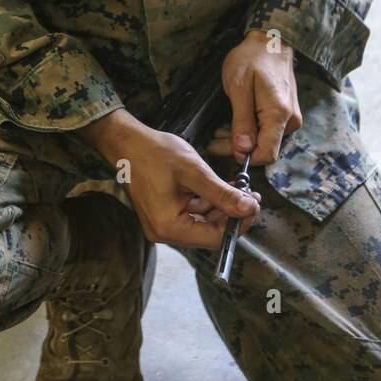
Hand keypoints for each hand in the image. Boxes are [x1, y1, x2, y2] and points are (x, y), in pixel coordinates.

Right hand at [75, 109, 260, 248]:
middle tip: (249, 194)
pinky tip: (218, 187)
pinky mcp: (164, 214)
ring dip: (221, 207)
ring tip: (237, 187)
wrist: (127, 142)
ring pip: (203, 223)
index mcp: (169, 227)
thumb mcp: (194, 171)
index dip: (238, 223)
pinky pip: (192, 214)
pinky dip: (207, 203)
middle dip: (231, 214)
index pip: (214, 238)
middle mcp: (164, 232)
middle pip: (209, 232)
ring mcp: (163, 224)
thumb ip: (222, 193)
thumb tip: (249, 209)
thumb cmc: (154, 153)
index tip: (254, 204)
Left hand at [204, 31, 302, 166]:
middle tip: (213, 136)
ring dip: (242, 139)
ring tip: (220, 128)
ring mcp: (290, 118)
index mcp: (279, 114)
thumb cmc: (252, 58)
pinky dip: (250, 130)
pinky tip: (235, 121)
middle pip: (264, 149)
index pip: (267, 155)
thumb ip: (241, 121)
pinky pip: (268, 131)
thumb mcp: (239, 87)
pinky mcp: (287, 114)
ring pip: (265, 141)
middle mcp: (290, 120)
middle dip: (237, 147)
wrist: (270, 40)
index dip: (242, 156)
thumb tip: (242, 150)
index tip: (219, 146)